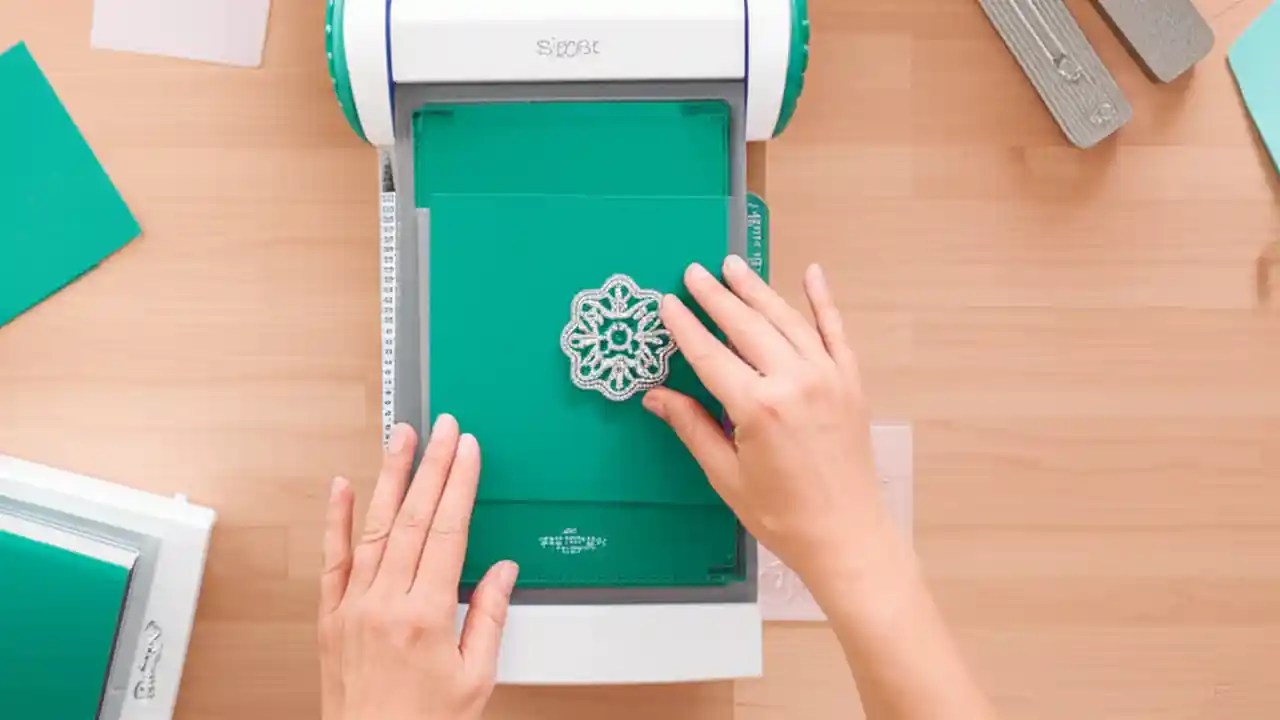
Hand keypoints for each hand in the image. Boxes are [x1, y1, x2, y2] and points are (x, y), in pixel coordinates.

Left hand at [318, 417, 518, 719]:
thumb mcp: (476, 678)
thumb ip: (489, 617)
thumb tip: (502, 570)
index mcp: (426, 617)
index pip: (447, 532)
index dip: (460, 485)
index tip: (469, 451)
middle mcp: (384, 605)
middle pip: (412, 519)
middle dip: (432, 466)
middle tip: (444, 428)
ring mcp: (352, 608)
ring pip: (372, 528)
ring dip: (389, 477)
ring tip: (401, 438)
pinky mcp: (329, 618)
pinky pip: (332, 559)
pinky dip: (335, 519)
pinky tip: (342, 484)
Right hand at [643, 258, 894, 587]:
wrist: (847, 536)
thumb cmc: (784, 516)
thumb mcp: (726, 475)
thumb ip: (692, 427)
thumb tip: (656, 397)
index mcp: (758, 407)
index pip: (710, 354)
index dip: (685, 327)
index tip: (668, 303)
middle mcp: (795, 382)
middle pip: (746, 326)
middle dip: (716, 296)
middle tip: (694, 271)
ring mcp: (828, 377)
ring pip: (786, 320)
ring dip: (758, 290)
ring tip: (734, 266)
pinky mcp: (850, 383)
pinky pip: (835, 331)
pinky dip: (823, 301)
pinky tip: (812, 273)